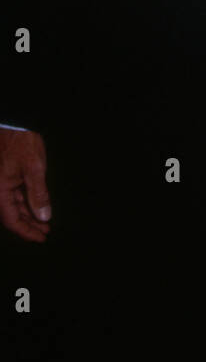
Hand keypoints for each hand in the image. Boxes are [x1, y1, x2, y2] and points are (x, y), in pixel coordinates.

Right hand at [0, 128, 50, 242]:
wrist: (13, 123)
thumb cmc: (22, 143)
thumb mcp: (34, 168)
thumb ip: (38, 193)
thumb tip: (43, 216)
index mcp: (0, 190)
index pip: (12, 220)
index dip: (26, 231)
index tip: (41, 238)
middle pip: (11, 216)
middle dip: (28, 225)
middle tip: (45, 232)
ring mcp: (1, 184)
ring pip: (12, 207)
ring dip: (27, 215)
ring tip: (44, 223)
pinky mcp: (4, 178)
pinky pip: (12, 196)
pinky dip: (24, 204)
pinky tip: (35, 208)